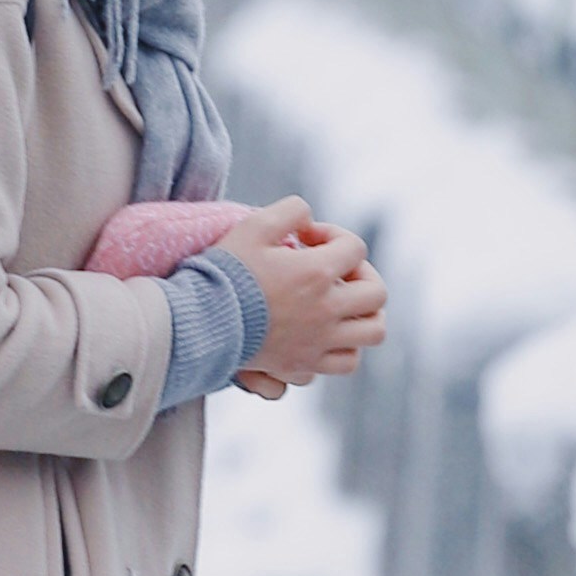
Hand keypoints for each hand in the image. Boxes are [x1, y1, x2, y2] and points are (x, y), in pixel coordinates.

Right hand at [225, 199, 386, 391]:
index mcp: (316, 273)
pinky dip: (343, 347)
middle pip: (377, 294)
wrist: (198, 322)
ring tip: (342, 305)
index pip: (356, 247)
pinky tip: (324, 333)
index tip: (306, 238)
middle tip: (337, 272)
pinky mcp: (303, 365)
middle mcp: (326, 311)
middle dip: (363, 275)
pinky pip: (344, 362)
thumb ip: (291, 210)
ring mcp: (317, 343)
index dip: (335, 235)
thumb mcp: (253, 225)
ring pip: (372, 333)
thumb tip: (309, 220)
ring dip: (363, 315)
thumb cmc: (224, 272)